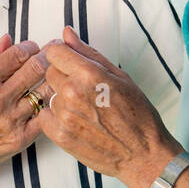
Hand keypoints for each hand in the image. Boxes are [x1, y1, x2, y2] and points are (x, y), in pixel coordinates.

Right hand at [0, 34, 50, 186]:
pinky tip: (48, 100)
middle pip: (36, 68)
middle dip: (48, 56)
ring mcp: (10, 120)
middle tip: (54, 53)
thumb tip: (8, 39)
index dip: (31, 46)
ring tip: (56, 74)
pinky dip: (49, 106)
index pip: (18, 54)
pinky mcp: (19, 139)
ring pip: (45, 91)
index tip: (34, 47)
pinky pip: (44, 117)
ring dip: (53, 80)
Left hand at [38, 26, 180, 187]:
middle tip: (83, 88)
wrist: (143, 154)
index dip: (62, 55)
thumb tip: (67, 33)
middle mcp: (73, 93)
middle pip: (49, 72)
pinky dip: (56, 118)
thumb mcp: (118, 76)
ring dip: (61, 98)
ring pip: (48, 94)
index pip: (54, 51)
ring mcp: (64, 115)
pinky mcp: (60, 135)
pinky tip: (76, 121)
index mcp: (89, 74)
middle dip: (62, 76)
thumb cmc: (137, 115)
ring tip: (84, 108)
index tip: (69, 61)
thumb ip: (88, 53)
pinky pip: (45, 116)